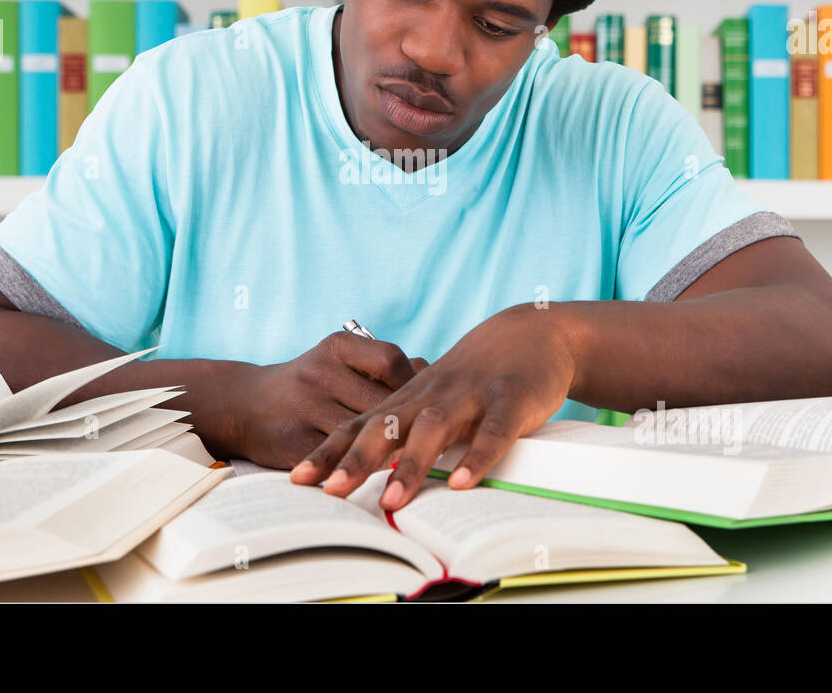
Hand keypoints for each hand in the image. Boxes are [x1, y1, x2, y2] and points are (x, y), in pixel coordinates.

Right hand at [230, 331, 427, 468]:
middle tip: (433, 439)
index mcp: (336, 347)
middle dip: (407, 423)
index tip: (428, 401)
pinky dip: (359, 467)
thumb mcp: (337, 361)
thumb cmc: (309, 384)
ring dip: (388, 451)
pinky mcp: (293, 440)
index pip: (389, 360)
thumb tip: (429, 372)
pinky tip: (378, 476)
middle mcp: (319, 372)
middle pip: (379, 401)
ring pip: (360, 434)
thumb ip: (378, 368)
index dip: (414, 383)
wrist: (245, 404)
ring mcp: (304, 406)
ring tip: (413, 462)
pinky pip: (336, 459)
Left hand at [289, 304, 579, 510]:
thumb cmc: (476, 375)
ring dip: (412, 464)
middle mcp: (432, 395)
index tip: (298, 480)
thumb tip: (371, 476)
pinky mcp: (511, 400)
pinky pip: (492, 431)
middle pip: (387, 426)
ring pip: (435, 429)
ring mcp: (471, 396)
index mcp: (409, 399)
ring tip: (391, 501)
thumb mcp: (434, 399)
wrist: (533, 331)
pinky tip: (462, 483)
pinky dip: (477, 456)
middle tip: (330, 493)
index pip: (360, 425)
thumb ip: (406, 432)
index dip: (329, 451)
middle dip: (356, 460)